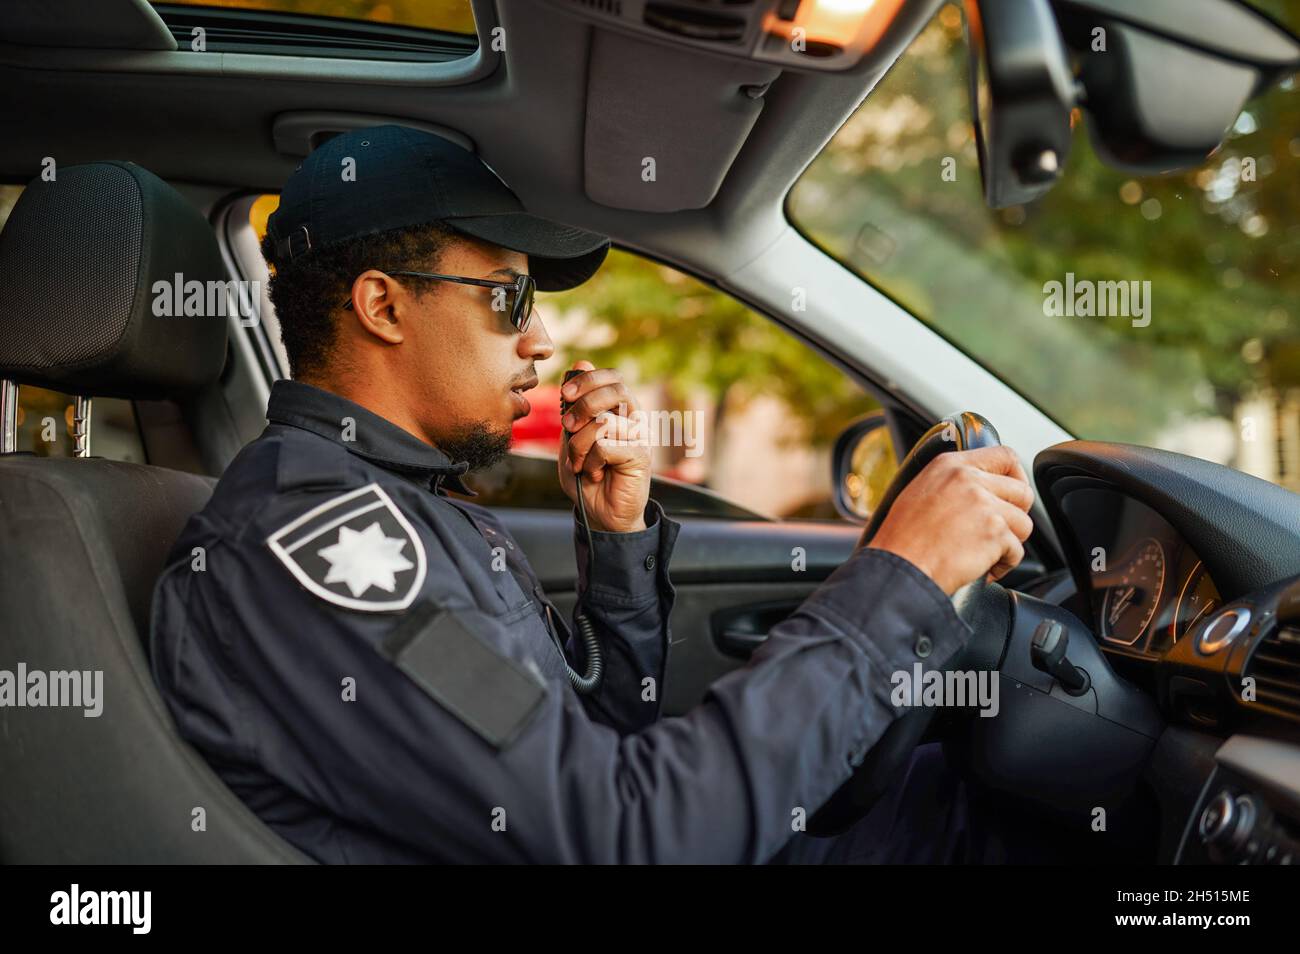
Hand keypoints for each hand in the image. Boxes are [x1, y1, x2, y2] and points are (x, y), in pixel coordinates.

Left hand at [557, 361, 651, 532]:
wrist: (601, 514)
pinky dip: (592, 460)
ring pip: (605, 421)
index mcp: (620, 411)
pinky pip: (607, 445)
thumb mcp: (572, 437)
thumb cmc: (588, 476)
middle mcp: (634, 420)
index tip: (565, 394)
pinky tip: (594, 472)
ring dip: (580, 443)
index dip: (588, 379)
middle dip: (584, 404)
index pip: (612, 377)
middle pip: (615, 389)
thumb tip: (581, 363)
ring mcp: (641, 437)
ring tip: (580, 461)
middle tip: (568, 426)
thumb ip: (575, 405)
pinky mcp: (641, 456)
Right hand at [867, 446, 1033, 595]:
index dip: (1016, 477)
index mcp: (950, 466)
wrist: (899, 569)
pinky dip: (1002, 565)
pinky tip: (980, 569)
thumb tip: (980, 490)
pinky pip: (1017, 551)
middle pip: (1022, 492)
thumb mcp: (920, 493)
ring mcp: (984, 505)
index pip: (1004, 456)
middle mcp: (969, 479)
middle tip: (996, 533)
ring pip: (1024, 524)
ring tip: (983, 554)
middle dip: (1015, 516)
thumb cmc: (901, 541)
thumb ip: (953, 484)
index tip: (1012, 496)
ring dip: (1008, 543)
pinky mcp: (994, 532)